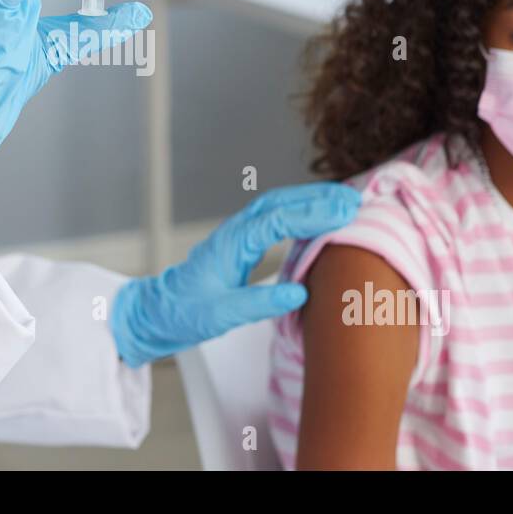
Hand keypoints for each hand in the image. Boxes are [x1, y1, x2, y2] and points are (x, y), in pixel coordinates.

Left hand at [111, 183, 361, 366]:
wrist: (159, 311)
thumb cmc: (186, 313)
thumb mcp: (222, 315)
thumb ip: (259, 304)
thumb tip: (299, 293)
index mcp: (232, 243)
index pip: (277, 219)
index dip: (311, 214)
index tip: (342, 213)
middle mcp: (236, 231)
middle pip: (280, 202)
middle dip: (317, 198)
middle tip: (353, 200)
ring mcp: (239, 234)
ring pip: (278, 206)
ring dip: (309, 200)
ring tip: (344, 201)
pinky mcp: (242, 242)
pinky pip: (275, 218)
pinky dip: (299, 212)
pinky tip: (318, 218)